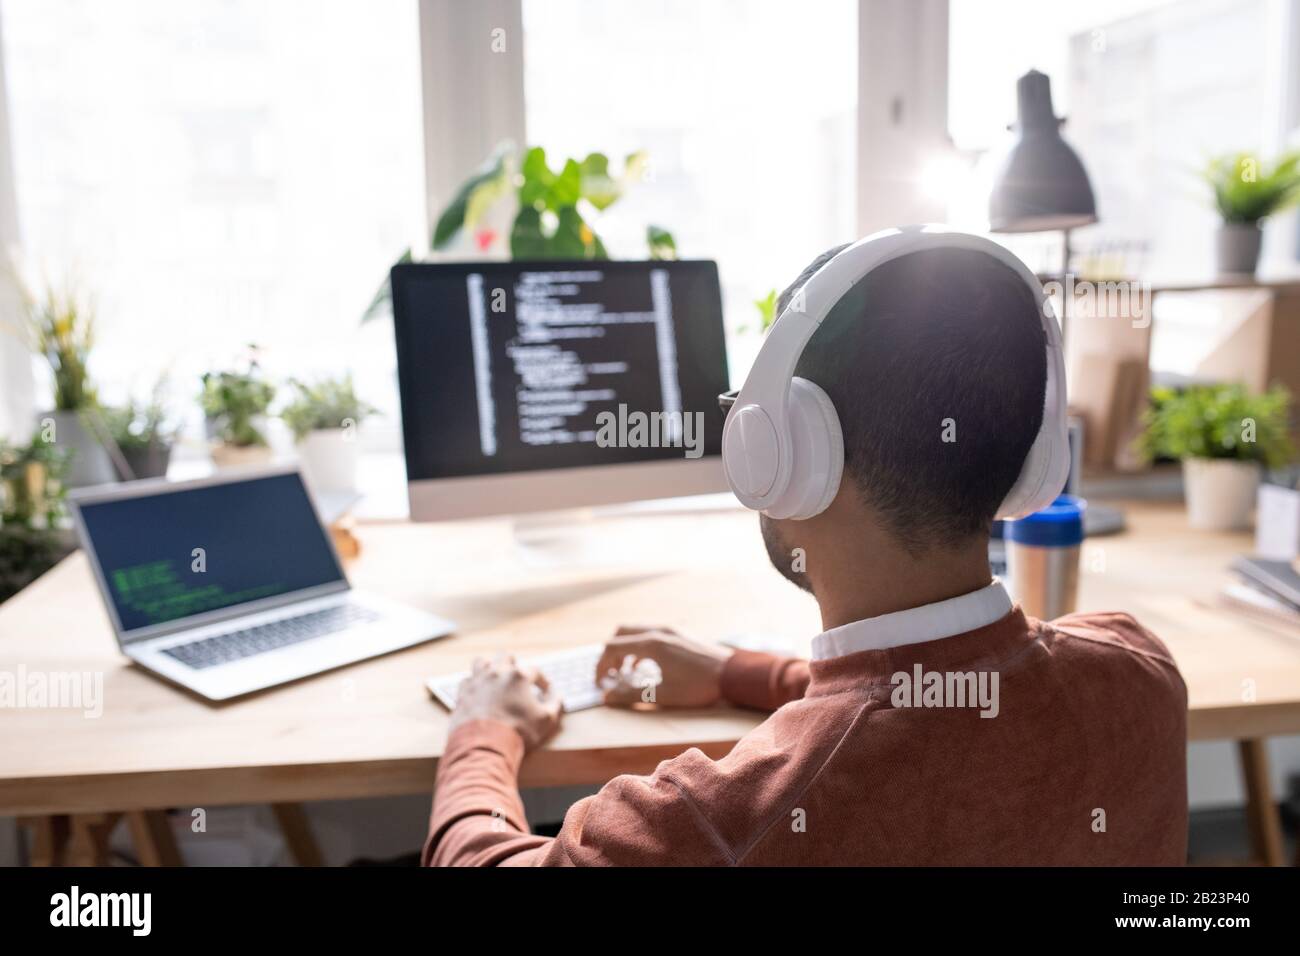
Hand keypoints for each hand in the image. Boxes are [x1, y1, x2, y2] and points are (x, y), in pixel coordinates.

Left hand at [447, 654, 561, 750]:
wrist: (484, 746)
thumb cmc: (518, 732)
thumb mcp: (546, 720)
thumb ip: (555, 703)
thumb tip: (556, 694)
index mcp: (519, 676)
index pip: (535, 671)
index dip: (542, 681)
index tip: (544, 690)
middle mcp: (497, 673)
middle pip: (506, 657)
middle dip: (513, 665)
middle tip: (517, 679)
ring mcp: (477, 681)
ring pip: (482, 662)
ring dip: (490, 668)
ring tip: (495, 680)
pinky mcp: (463, 693)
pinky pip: (467, 680)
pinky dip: (474, 685)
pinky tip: (479, 694)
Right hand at [596, 626, 731, 707]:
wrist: (732, 673)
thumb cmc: (698, 686)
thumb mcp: (662, 695)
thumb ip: (631, 694)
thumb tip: (606, 696)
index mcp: (650, 644)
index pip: (611, 647)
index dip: (600, 665)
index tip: (601, 683)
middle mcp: (657, 631)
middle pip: (620, 634)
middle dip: (609, 654)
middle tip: (610, 675)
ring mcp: (669, 629)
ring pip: (635, 632)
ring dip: (625, 650)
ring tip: (626, 672)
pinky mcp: (678, 633)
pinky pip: (650, 634)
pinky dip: (639, 646)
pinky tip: (645, 666)